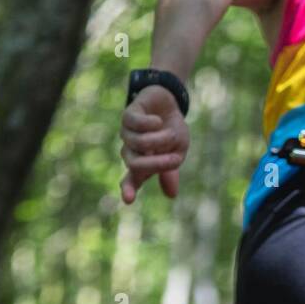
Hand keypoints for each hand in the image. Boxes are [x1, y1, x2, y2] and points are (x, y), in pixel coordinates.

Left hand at [120, 84, 189, 203]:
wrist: (170, 103)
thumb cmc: (172, 131)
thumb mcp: (177, 152)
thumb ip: (170, 172)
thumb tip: (171, 195)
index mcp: (142, 164)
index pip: (131, 180)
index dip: (129, 189)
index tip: (128, 200)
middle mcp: (131, 151)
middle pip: (135, 164)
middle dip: (156, 164)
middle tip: (175, 161)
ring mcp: (127, 133)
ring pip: (140, 143)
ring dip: (161, 140)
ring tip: (172, 134)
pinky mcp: (128, 116)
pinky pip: (137, 124)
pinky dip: (152, 124)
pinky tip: (158, 121)